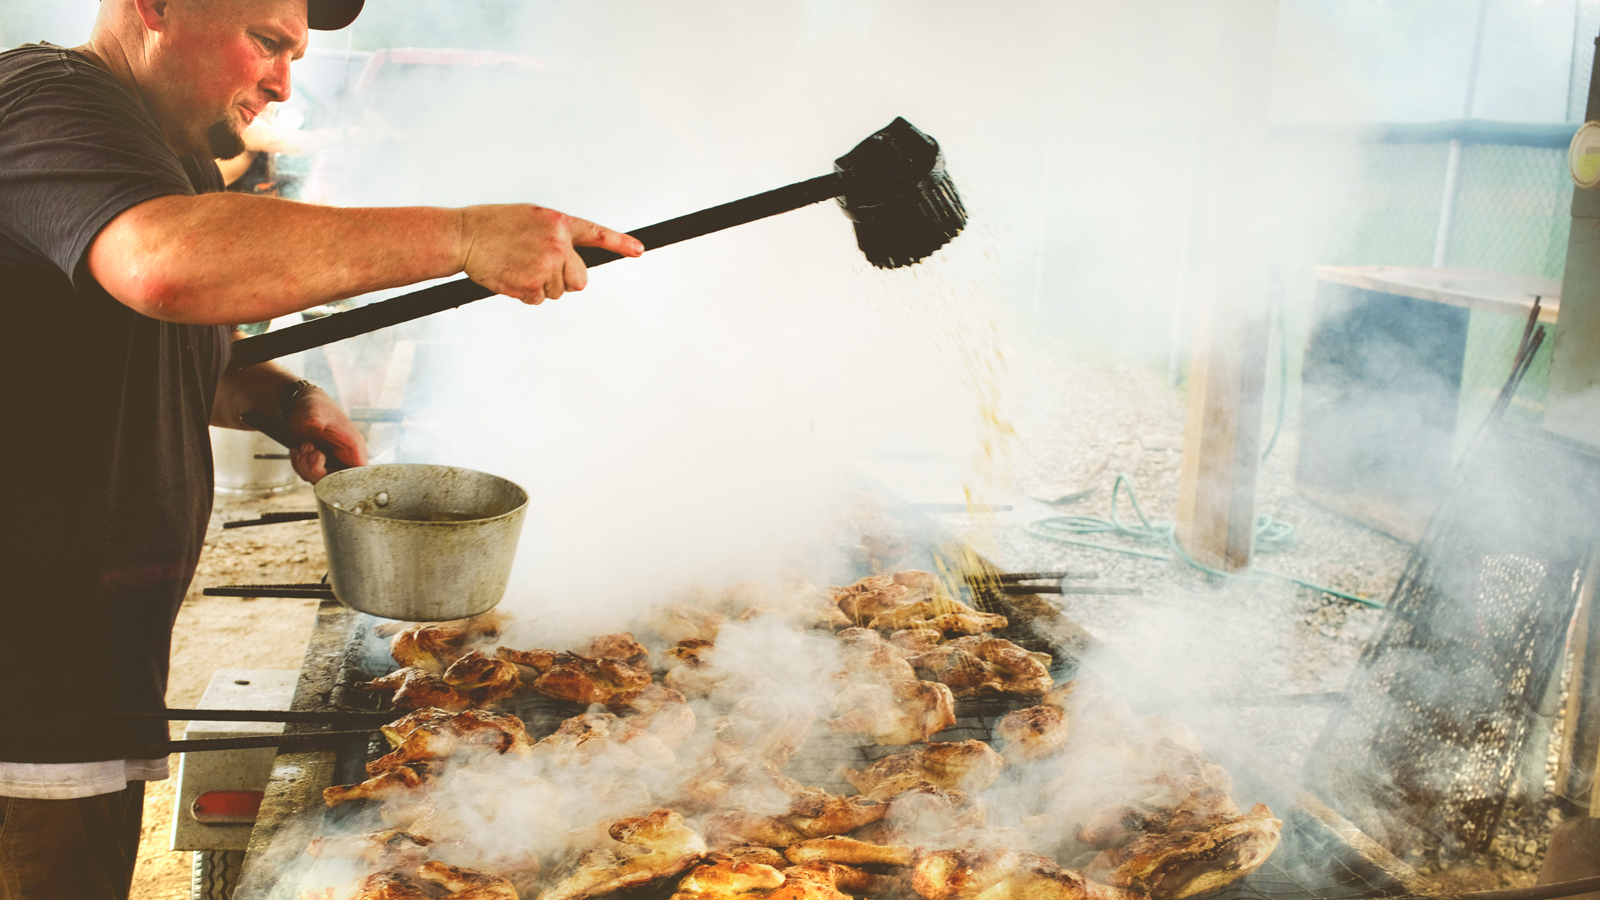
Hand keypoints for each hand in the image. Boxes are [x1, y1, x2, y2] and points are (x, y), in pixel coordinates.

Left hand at [285, 388, 366, 483]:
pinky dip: (299, 466)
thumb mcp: (314, 410)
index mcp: (353, 448)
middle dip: (316, 471)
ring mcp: (332, 462)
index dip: (344, 480)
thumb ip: (315, 418)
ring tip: (303, 445)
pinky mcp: (320, 464)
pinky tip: (296, 449)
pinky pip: (309, 475)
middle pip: (336, 482)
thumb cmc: (314, 406)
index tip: (325, 467)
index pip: (359, 475)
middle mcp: (345, 458)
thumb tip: (313, 424)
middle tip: (308, 452)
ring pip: (320, 481)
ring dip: (305, 467)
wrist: (300, 405)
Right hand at [457, 204, 642, 304]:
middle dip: (564, 279)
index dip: (620, 243)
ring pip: (559, 291)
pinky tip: (511, 275)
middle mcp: (557, 244)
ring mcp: (546, 266)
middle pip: (580, 279)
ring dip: (540, 285)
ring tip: (517, 265)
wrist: (463, 236)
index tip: (638, 251)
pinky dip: (526, 294)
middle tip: (538, 266)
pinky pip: (539, 300)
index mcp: (558, 223)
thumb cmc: (493, 226)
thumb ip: (555, 234)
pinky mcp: (532, 285)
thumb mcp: (530, 218)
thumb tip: (571, 258)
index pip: (596, 234)